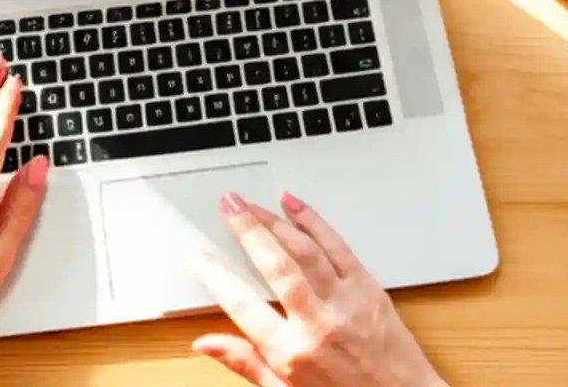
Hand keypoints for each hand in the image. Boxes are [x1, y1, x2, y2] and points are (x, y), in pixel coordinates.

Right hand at [193, 192, 446, 386]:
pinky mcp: (369, 290)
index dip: (215, 274)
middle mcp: (318, 324)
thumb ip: (245, 364)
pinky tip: (294, 206)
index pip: (241, 303)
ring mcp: (346, 303)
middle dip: (247, 229)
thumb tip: (206, 344)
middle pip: (275, 265)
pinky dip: (314, 222)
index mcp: (292, 353)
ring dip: (275, 221)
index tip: (198, 255)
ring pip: (305, 250)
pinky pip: (339, 247)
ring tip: (252, 203)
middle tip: (228, 204)